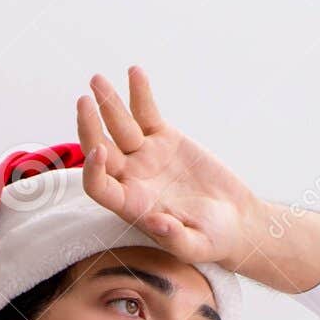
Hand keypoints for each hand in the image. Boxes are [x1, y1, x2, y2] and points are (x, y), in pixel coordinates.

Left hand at [75, 66, 260, 267]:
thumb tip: (156, 223)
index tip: (99, 152)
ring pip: (119, 126)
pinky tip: (135, 72)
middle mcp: (131, 178)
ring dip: (108, 103)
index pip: (99, 186)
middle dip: (89, 127)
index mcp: (131, 205)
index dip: (93, 170)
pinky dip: (139, 94)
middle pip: (100, 149)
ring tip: (98, 80)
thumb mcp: (196, 247)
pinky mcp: (164, 139)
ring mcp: (145, 156)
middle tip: (84, 103)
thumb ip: (175, 239)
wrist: (234, 221)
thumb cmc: (214, 240)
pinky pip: (146, 113)